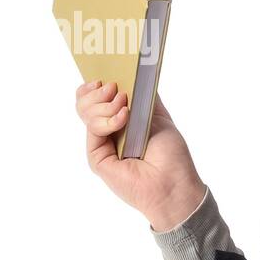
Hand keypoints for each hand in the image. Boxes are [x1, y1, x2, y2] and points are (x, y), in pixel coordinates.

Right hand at [74, 80, 206, 230]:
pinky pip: (93, 129)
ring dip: (104, 103)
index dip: (95, 85)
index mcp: (121, 122)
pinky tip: (123, 118)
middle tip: (115, 89)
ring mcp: (101, 144)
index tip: (102, 75)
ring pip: (84, 112)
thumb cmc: (171, 155)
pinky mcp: (97, 157)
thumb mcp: (159, 117)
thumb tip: (136, 74)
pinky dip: (108, 120)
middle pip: (85, 102)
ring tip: (123, 106)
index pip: (97, 98)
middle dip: (98, 91)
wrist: (174, 185)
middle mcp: (108, 132)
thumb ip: (145, 96)